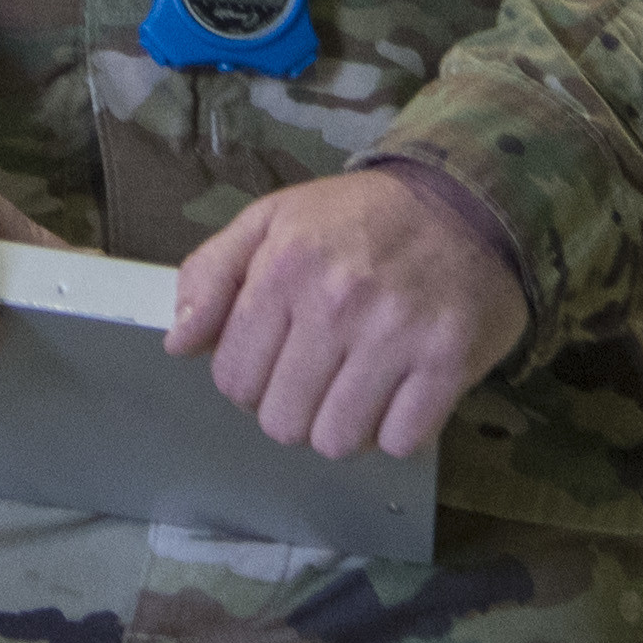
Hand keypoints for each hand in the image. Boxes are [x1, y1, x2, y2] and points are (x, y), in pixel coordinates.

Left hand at [167, 169, 517, 462]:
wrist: (465, 199)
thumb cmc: (360, 217)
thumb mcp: (273, 220)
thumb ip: (212, 274)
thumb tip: (178, 343)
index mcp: (285, 266)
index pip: (233, 378)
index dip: (250, 378)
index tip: (279, 356)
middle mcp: (337, 302)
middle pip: (283, 421)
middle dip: (295, 407)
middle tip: (322, 372)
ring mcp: (396, 335)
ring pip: (338, 441)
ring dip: (344, 425)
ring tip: (360, 384)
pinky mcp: (448, 362)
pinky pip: (399, 442)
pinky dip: (397, 429)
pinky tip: (401, 391)